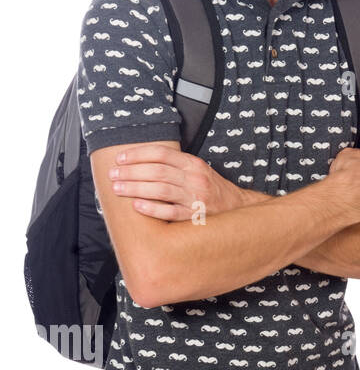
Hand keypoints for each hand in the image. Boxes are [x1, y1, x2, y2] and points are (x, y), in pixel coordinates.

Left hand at [108, 144, 249, 220]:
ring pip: (160, 189)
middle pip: (157, 171)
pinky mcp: (195, 216)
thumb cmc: (210, 189)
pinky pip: (170, 212)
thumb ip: (174, 165)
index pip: (161, 153)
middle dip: (131, 172)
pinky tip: (137, 206)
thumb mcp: (197, 170)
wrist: (237, 208)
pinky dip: (152, 208)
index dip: (138, 154)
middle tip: (113, 174)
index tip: (120, 159)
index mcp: (193, 164)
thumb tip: (138, 162)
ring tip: (117, 189)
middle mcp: (195, 178)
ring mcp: (196, 198)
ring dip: (135, 188)